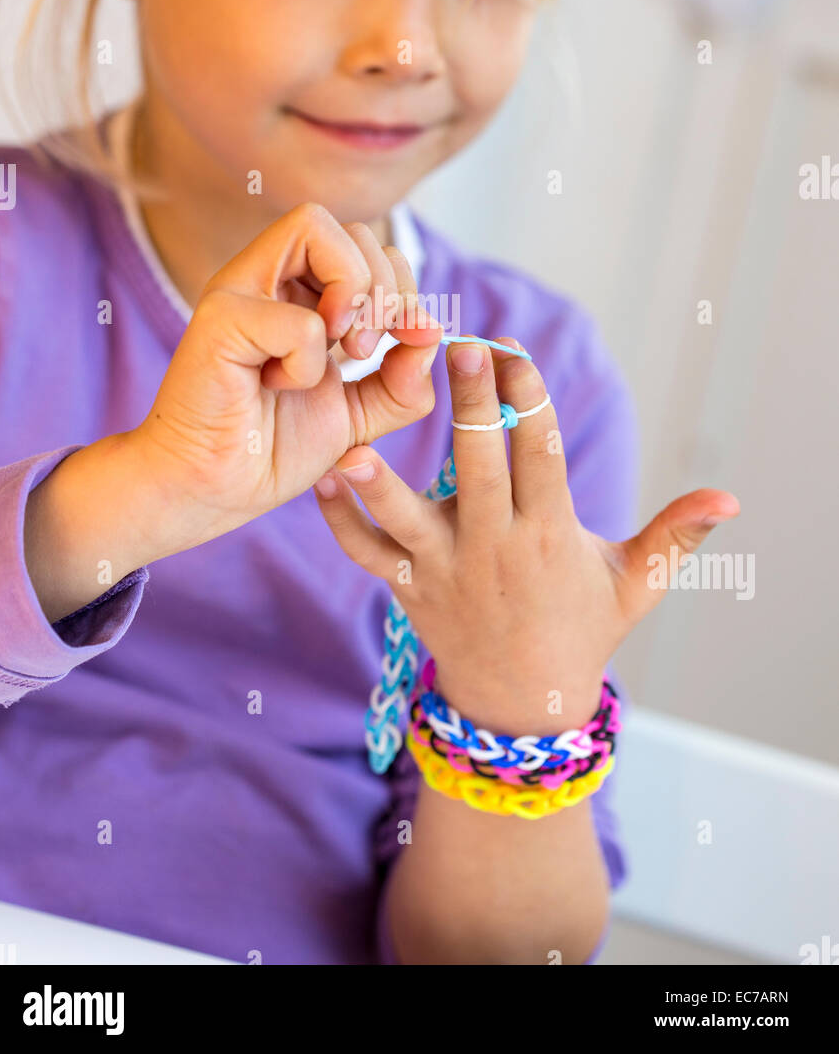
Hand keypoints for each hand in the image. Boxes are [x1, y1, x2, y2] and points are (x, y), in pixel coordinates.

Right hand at [130, 202, 441, 544]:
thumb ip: (401, 378)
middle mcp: (267, 277)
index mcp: (299, 290)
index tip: (403, 341)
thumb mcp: (360, 413)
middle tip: (367, 350)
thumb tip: (431, 332)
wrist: (212, 492)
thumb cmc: (272, 449)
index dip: (402, 284)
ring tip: (341, 354)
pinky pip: (299, 319)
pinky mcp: (219, 321)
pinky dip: (307, 361)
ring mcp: (239, 289)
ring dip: (355, 296)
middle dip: (386, 289)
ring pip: (318, 230)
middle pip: (354, 228)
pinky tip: (277, 385)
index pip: (369, 243)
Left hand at [313, 334, 739, 735]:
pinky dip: (339, 523)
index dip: (528, 404)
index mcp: (547, 537)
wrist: (523, 704)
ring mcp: (444, 571)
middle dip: (467, 408)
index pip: (538, 458)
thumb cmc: (583, 630)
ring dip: (379, 485)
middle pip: (477, 469)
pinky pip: (365, 555)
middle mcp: (493, 549)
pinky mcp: (405, 590)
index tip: (515, 355)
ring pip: (406, 522)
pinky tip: (319, 479)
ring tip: (356, 445)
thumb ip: (676, 536)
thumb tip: (732, 499)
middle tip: (456, 348)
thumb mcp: (636, 584)